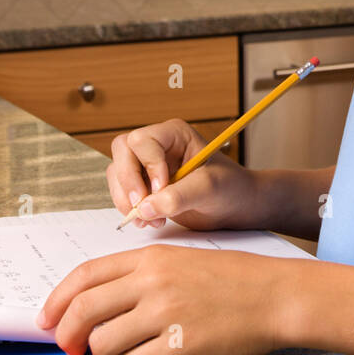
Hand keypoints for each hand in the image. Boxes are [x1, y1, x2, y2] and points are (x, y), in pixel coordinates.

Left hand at [36, 244, 298, 354]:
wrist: (277, 295)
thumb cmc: (235, 280)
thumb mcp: (184, 260)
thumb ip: (142, 276)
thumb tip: (99, 306)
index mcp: (151, 258)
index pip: (85, 275)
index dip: (57, 300)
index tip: (46, 319)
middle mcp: (152, 282)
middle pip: (83, 311)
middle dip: (67, 336)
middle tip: (71, 349)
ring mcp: (165, 314)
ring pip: (104, 344)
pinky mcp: (180, 346)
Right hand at [106, 118, 264, 230]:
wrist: (236, 206)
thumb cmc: (231, 188)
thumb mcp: (210, 189)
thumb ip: (179, 196)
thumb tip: (145, 208)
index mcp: (174, 134)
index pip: (142, 141)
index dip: (147, 166)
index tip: (161, 189)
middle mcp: (157, 145)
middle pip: (122, 152)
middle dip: (129, 183)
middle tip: (143, 208)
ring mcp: (147, 165)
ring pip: (117, 173)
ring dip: (127, 200)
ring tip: (152, 219)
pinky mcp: (144, 185)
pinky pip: (121, 192)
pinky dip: (129, 209)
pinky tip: (150, 220)